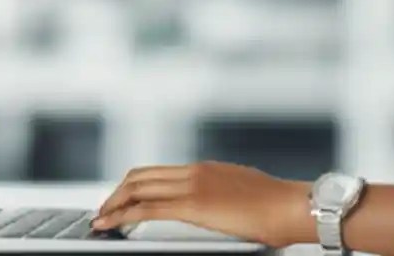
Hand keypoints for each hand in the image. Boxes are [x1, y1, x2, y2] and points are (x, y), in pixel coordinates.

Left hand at [93, 162, 312, 247]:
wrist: (291, 205)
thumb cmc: (278, 206)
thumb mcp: (243, 192)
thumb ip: (223, 194)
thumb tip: (217, 205)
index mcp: (205, 168)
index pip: (157, 172)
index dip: (133, 185)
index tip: (121, 200)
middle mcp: (194, 171)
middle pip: (140, 175)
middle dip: (116, 194)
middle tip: (104, 212)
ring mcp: (193, 185)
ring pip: (137, 187)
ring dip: (114, 204)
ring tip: (102, 220)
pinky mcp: (193, 205)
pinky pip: (147, 208)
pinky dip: (122, 215)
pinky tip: (111, 225)